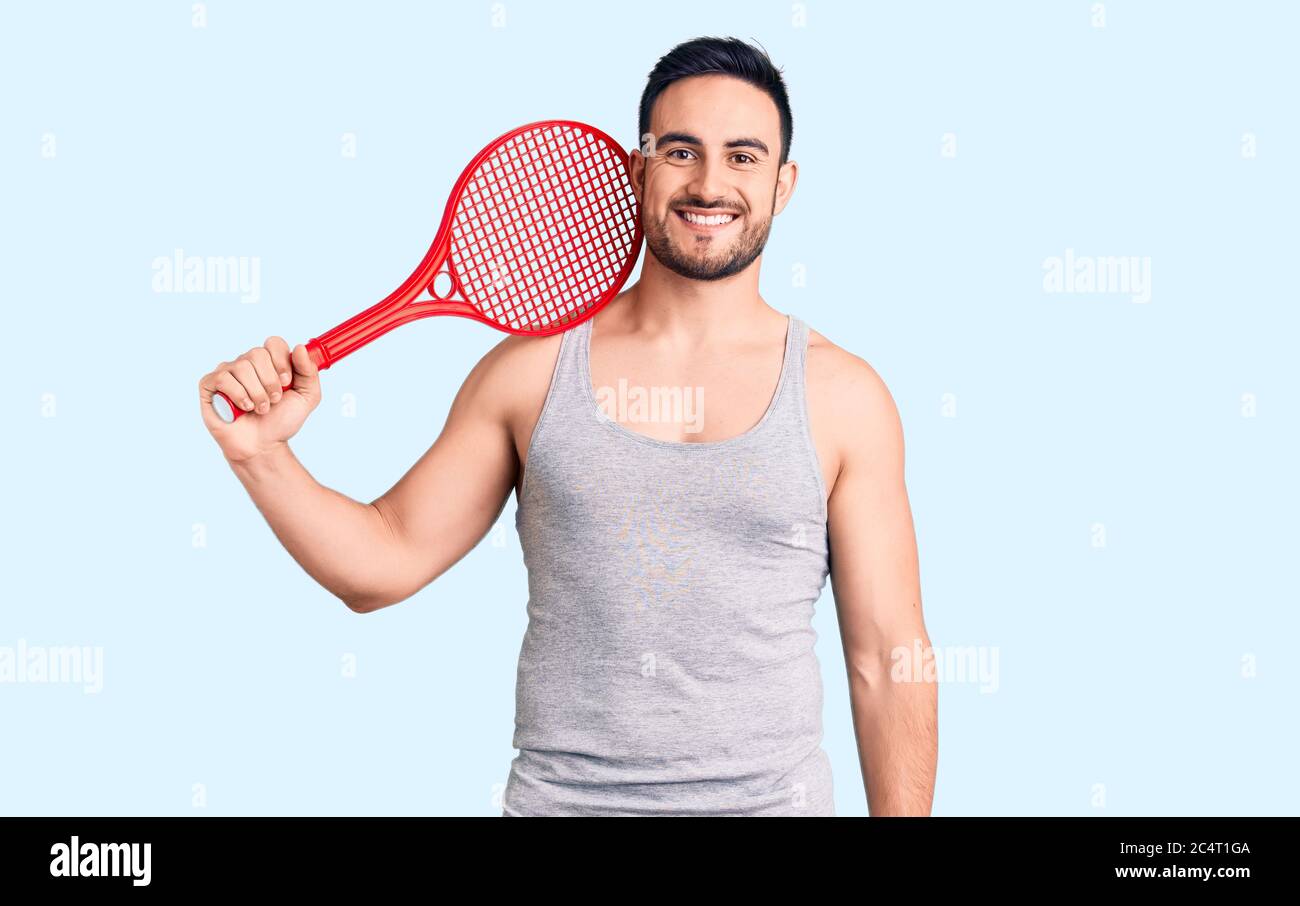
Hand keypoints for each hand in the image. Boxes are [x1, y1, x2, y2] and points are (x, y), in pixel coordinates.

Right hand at [199, 337, 320, 462]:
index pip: (273, 343)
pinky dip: (238, 395)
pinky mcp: (210, 385)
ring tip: (260, 409)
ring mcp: (228, 372)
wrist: (263, 446)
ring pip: (242, 367)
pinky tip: (244, 408)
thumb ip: (309, 372)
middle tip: (274, 400)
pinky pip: (223, 378)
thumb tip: (300, 348)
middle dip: (270, 382)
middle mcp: (247, 363)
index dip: (281, 361)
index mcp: (269, 362)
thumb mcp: (307, 397)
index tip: (287, 382)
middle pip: (258, 354)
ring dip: (257, 393)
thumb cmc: (281, 421)